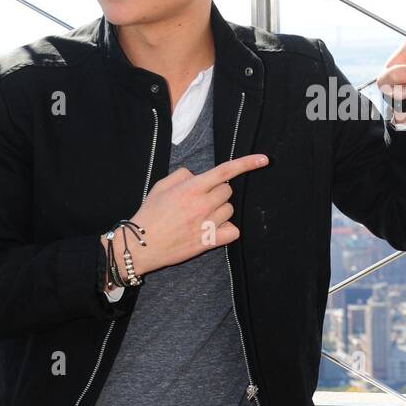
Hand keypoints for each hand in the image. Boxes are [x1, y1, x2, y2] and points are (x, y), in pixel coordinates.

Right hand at [102, 153, 269, 282]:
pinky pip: (233, 231)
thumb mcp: (161, 186)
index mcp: (191, 188)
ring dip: (220, 210)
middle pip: (228, 191)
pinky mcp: (208, 242)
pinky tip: (213, 229)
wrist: (140, 245)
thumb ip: (183, 175)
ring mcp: (207, 224)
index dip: (247, 163)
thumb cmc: (150, 214)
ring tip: (201, 216)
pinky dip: (227, 228)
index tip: (264, 160)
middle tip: (200, 200)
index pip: (225, 171)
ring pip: (230, 210)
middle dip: (217, 192)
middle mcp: (202, 205)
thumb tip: (198, 175)